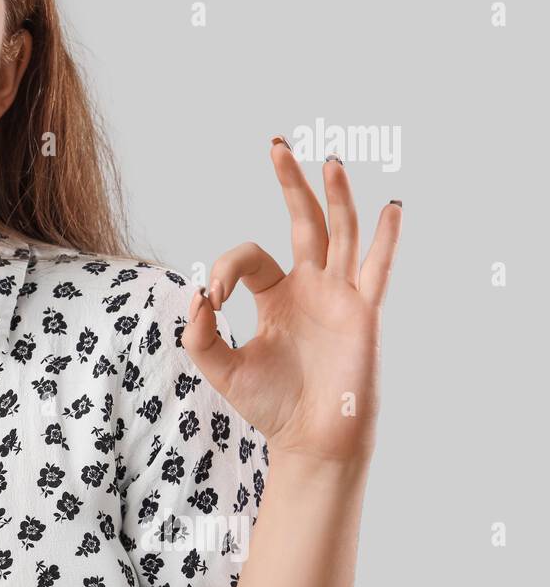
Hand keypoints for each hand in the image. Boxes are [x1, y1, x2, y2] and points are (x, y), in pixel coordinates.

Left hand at [182, 138, 401, 467]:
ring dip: (335, 196)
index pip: (250, 257)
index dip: (225, 268)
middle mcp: (310, 287)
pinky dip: (385, 238)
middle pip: (303, 222)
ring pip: (340, 233)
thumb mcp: (220, 368)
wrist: (310, 441)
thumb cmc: (270, 405)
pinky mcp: (363, 312)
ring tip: (330, 159)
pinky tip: (390, 207)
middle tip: (276, 146)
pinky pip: (376, 268)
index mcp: (276, 295)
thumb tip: (197, 295)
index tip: (213, 298)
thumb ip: (199, 334)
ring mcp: (339, 296)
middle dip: (290, 183)